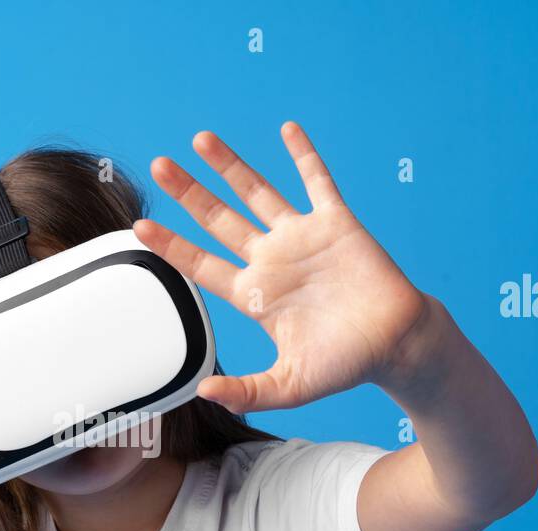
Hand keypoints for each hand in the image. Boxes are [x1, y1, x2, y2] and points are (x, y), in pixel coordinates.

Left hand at [135, 121, 431, 413]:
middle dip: (189, 193)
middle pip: (219, 219)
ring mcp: (302, 238)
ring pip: (258, 192)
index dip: (171, 245)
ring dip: (230, 166)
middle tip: (159, 166)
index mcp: (255, 295)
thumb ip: (246, 392)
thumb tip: (204, 394)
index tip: (141, 226)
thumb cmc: (345, 365)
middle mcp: (272, 260)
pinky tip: (287, 129)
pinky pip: (317, 182)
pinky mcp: (337, 223)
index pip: (202, 264)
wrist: (396, 346)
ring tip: (200, 139)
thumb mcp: (289, 387)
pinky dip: (303, 155)